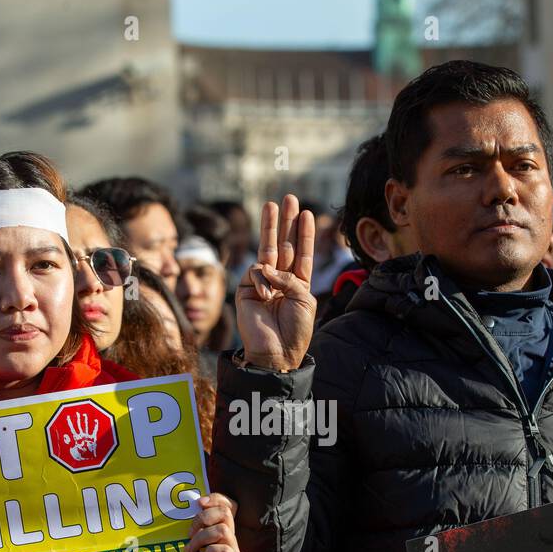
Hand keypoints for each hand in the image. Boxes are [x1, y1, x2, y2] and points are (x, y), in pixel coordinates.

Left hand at [187, 493, 242, 551]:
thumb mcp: (192, 547)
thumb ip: (191, 531)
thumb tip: (179, 513)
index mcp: (223, 530)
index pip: (228, 505)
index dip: (216, 499)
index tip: (199, 502)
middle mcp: (232, 539)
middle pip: (226, 513)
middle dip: (203, 519)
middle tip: (189, 533)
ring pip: (223, 530)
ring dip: (202, 538)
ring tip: (190, 550)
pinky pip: (225, 550)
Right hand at [235, 194, 315, 371]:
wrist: (277, 352)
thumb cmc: (295, 329)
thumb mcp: (304, 299)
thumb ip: (291, 277)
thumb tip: (267, 266)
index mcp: (298, 284)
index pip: (302, 253)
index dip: (304, 234)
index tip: (307, 213)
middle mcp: (280, 281)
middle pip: (283, 245)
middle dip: (286, 222)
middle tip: (289, 198)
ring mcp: (262, 285)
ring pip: (266, 250)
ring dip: (270, 226)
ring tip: (272, 204)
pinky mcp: (245, 291)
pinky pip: (255, 273)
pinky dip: (262, 281)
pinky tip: (267, 297)